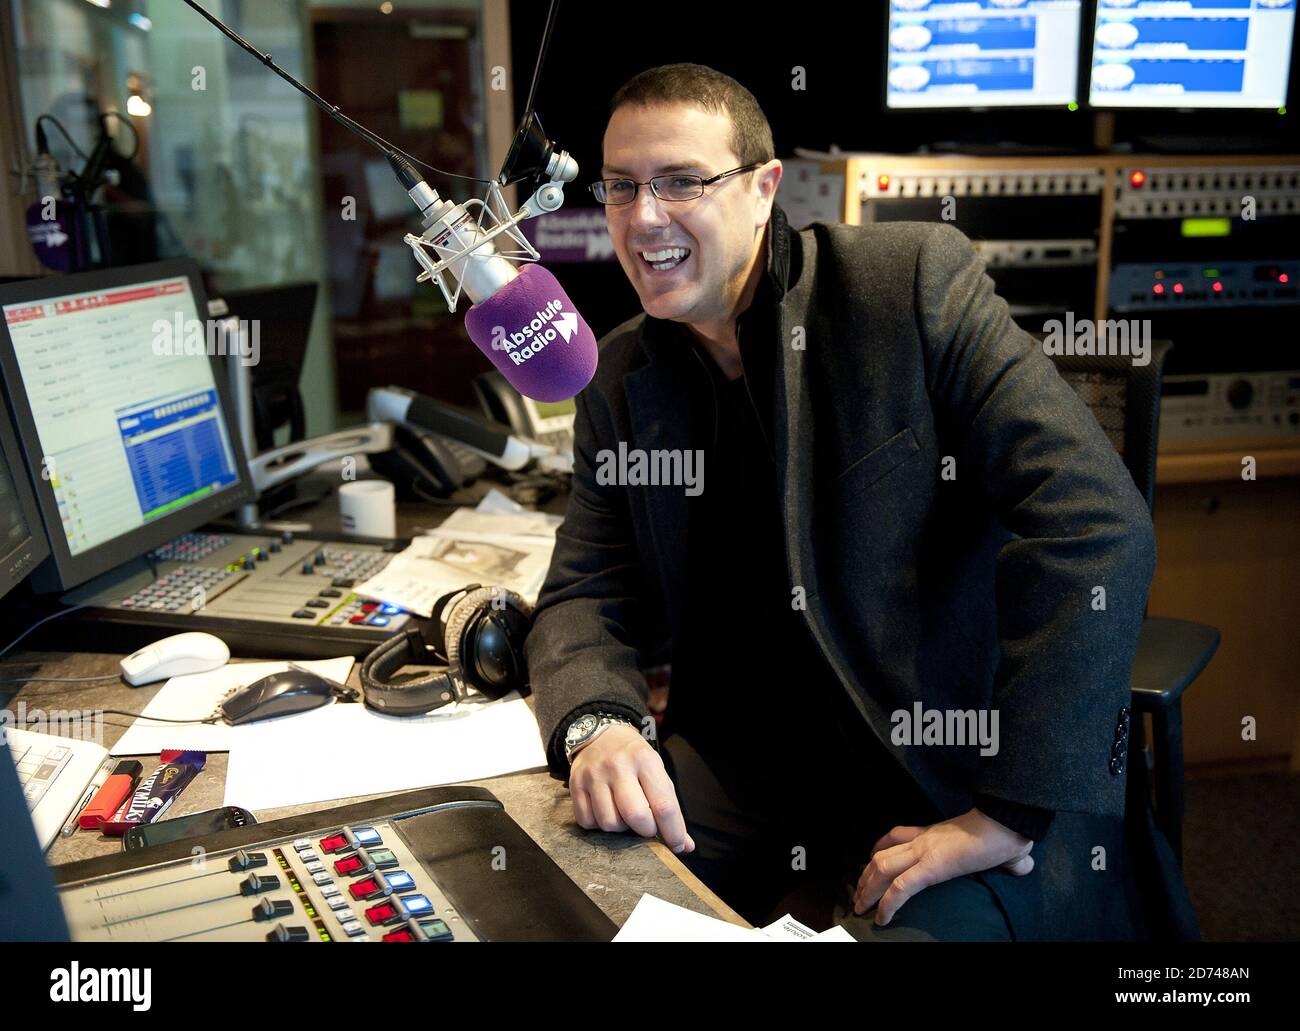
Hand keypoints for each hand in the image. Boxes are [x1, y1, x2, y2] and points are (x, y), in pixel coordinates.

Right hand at [569, 723, 695, 854]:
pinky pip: (588, 822)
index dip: (673, 832)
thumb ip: (669, 807)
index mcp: (645, 761)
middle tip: (647, 826)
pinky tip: (606, 811)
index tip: (678, 846)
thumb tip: (685, 845)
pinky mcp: (575, 784)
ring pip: (609, 823)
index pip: (663, 805)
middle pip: (636, 816)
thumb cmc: (634, 759)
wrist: (601, 735)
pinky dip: (599, 825)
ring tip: (624, 815)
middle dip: (646, 831)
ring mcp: (594, 775)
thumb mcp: (657, 772)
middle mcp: (618, 766)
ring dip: (621, 828)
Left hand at [852, 808, 1033, 924]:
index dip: (879, 847)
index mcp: (935, 832)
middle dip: (866, 875)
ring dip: (868, 889)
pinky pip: (901, 887)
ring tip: (861, 908)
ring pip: (883, 868)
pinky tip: (882, 917)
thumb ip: (1008, 858)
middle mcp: (924, 839)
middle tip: (858, 894)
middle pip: (882, 854)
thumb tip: (1024, 865)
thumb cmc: (1007, 829)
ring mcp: (925, 852)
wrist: (1007, 820)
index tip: (870, 860)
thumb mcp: (1002, 845)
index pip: (897, 834)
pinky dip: (887, 904)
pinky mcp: (932, 867)